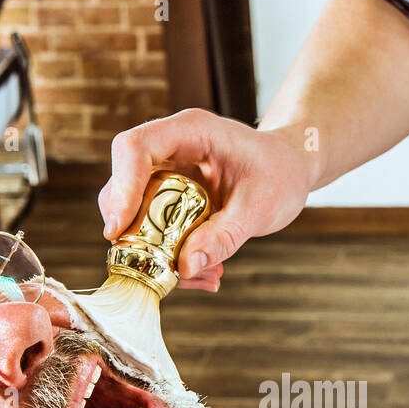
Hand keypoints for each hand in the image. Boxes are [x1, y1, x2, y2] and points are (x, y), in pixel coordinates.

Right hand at [98, 108, 317, 291]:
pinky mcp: (170, 198)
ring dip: (155, 250)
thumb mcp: (260, 208)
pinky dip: (172, 256)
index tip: (118, 229)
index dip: (121, 187)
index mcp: (190, 131)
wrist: (290, 168)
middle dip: (130, 230)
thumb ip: (223, 236)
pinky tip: (203, 273)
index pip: (134, 148)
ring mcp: (167, 174)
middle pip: (123, 184)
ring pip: (134, 212)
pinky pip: (155, 228)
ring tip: (199, 275)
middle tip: (153, 264)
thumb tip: (184, 268)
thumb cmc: (280, 174)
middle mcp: (170, 149)